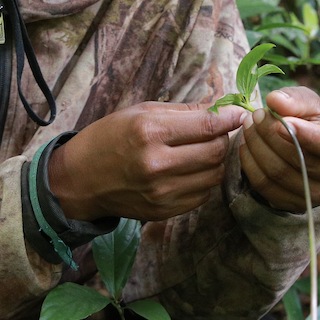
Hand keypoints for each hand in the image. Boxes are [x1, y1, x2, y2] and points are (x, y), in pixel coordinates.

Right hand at [49, 102, 247, 221]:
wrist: (80, 179)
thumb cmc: (109, 138)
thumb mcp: (141, 112)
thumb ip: (184, 111)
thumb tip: (221, 108)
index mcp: (150, 133)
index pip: (207, 126)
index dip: (230, 119)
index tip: (239, 114)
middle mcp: (157, 164)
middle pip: (215, 151)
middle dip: (222, 139)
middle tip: (215, 132)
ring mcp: (161, 192)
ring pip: (213, 175)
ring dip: (214, 161)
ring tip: (201, 151)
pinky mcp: (163, 211)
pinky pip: (202, 195)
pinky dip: (203, 181)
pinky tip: (190, 171)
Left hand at [239, 87, 319, 211]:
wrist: (314, 149)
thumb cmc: (315, 122)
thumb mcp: (311, 104)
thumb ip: (296, 99)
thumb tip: (275, 101)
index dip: (305, 135)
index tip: (280, 121)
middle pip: (301, 161)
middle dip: (271, 135)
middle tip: (255, 116)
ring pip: (281, 175)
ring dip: (257, 148)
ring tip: (249, 127)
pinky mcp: (298, 205)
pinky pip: (267, 188)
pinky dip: (251, 166)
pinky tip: (247, 147)